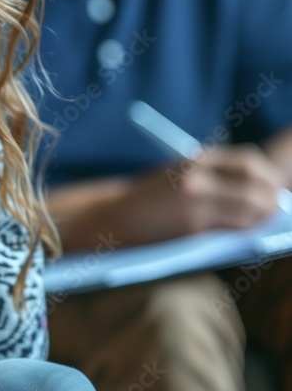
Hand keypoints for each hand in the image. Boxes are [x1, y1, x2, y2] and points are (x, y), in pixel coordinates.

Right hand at [124, 143, 282, 241]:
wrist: (115, 216)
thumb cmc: (148, 197)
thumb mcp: (178, 172)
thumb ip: (211, 175)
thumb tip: (255, 188)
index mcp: (195, 159)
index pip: (247, 161)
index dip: (268, 175)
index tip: (276, 185)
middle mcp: (198, 176)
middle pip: (254, 183)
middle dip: (273, 196)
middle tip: (279, 205)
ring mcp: (196, 202)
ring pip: (249, 208)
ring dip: (264, 215)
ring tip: (267, 219)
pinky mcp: (193, 226)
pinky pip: (233, 228)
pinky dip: (247, 229)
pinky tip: (250, 232)